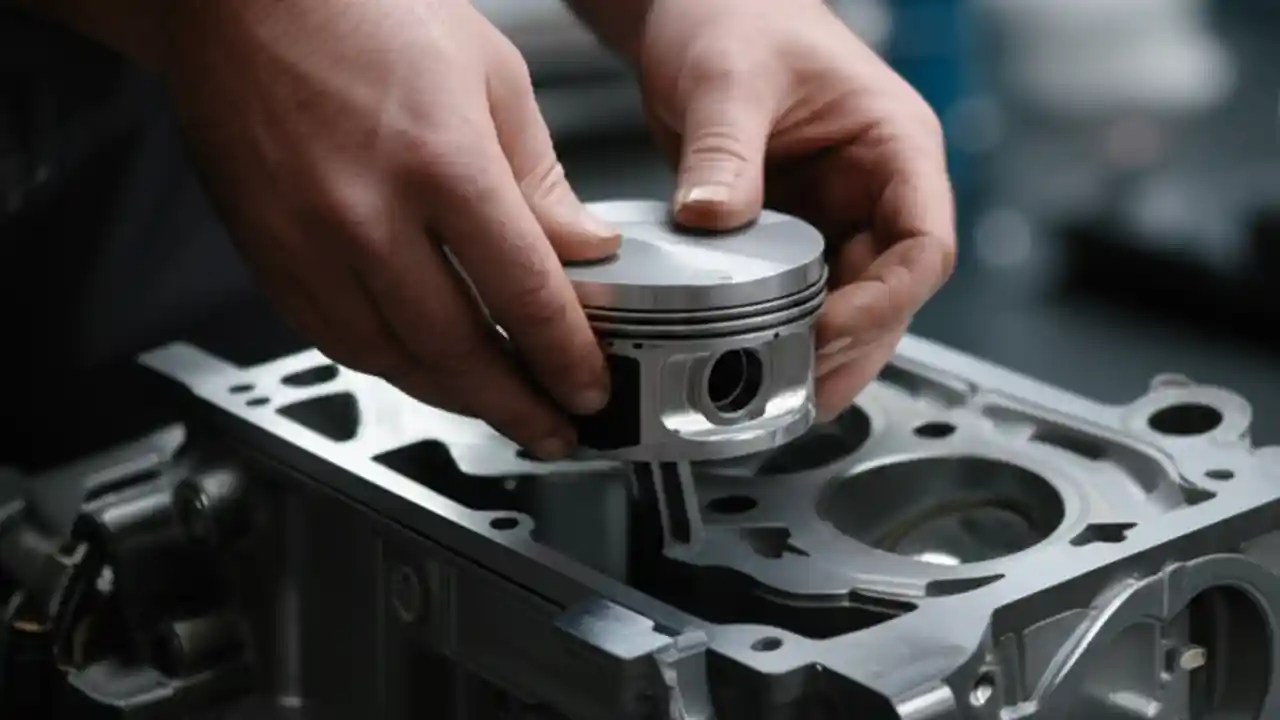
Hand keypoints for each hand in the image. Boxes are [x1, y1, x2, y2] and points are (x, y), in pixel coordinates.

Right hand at [161, 0, 618, 457]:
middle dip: (517, 404)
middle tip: (555, 430)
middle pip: (458, 349)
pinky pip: (339, 340)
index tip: (589, 388)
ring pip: (394, 360)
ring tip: (502, 412)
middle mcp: (368, 215)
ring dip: (457, 399)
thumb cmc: (363, 10)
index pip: (523, 294)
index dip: (565, 356)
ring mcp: (309, 244)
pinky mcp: (270, 257)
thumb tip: (581, 247)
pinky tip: (429, 373)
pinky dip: (393, 368)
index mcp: (442, 162)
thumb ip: (540, 176)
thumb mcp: (490, 73)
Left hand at [635, 0, 956, 420]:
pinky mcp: (794, 234)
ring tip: (773, 397)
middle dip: (850, 349)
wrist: (702, 9)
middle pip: (891, 295)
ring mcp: (837, 216)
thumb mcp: (729, 80)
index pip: (923, 247)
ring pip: (851, 307)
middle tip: (795, 393)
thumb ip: (725, 151)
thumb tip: (712, 219)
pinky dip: (783, 334)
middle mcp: (878, 190)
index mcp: (896, 148)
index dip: (883, 304)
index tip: (827, 334)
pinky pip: (802, 297)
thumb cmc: (740, 16)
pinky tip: (753, 365)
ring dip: (819, 354)